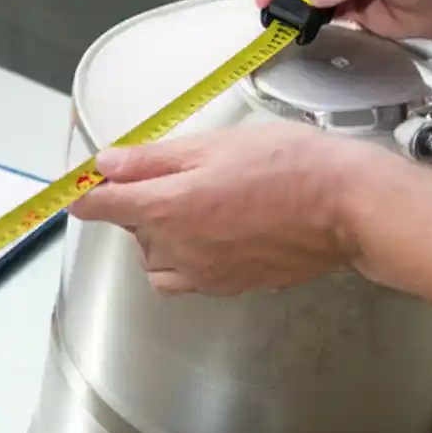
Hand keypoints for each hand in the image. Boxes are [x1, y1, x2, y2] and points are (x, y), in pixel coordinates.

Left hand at [68, 123, 379, 295]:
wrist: (346, 207)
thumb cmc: (289, 166)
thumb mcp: (213, 145)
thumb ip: (152, 160)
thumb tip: (105, 165)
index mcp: (167, 208)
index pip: (99, 206)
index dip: (87, 191)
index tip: (85, 184)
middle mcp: (177, 249)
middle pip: (130, 228)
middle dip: (141, 202)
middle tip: (181, 172)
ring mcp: (202, 274)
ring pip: (154, 257)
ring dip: (160, 234)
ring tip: (201, 203)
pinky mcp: (226, 287)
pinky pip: (184, 276)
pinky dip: (184, 256)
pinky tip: (215, 230)